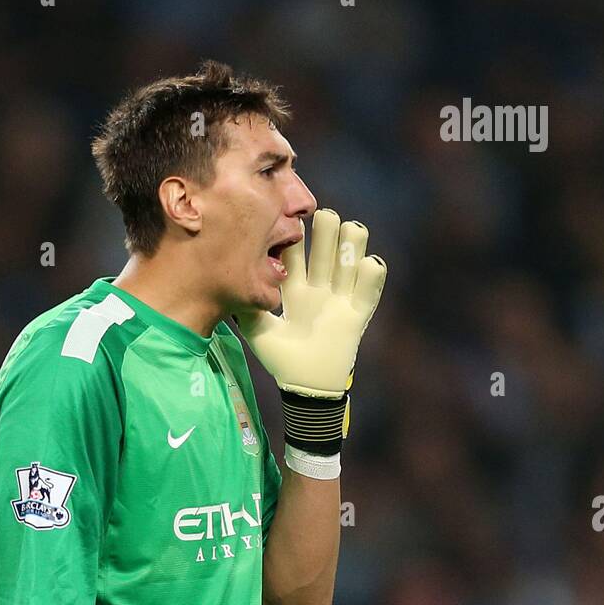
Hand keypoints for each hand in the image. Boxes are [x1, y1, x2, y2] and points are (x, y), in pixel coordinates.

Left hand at [235, 208, 386, 398]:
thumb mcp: (259, 333)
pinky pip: (369, 292)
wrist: (307, 388)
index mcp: (296, 291)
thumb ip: (247, 309)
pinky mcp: (357, 314)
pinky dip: (372, 277)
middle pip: (325, 253)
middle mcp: (319, 290)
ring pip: (349, 264)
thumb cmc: (283, 362)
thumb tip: (231, 285)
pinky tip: (369, 264)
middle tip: (324, 216)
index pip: (296, 257)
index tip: (291, 221)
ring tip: (351, 229)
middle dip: (326, 233)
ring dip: (351, 246)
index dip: (294, 238)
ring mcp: (340, 300)